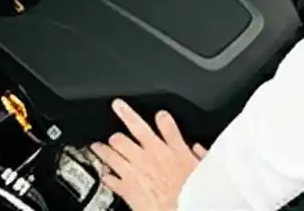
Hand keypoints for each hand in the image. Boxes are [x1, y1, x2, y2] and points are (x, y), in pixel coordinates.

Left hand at [90, 100, 207, 210]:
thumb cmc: (192, 197)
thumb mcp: (205, 174)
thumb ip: (201, 158)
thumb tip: (199, 150)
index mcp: (173, 150)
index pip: (166, 124)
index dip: (162, 117)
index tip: (159, 114)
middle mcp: (152, 155)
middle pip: (134, 129)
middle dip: (124, 115)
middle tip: (118, 106)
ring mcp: (136, 169)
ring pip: (115, 150)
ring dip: (105, 147)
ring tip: (98, 145)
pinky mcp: (126, 186)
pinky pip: (111, 178)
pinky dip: (107, 177)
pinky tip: (105, 175)